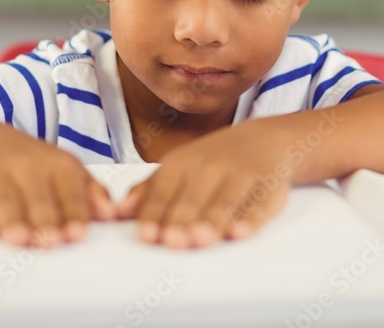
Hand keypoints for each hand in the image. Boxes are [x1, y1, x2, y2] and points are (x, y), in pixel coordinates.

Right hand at [0, 124, 113, 247]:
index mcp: (58, 163)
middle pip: (38, 196)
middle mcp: (28, 164)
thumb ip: (91, 193)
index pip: (70, 190)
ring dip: (12, 219)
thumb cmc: (34, 165)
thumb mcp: (67, 171)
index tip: (77, 234)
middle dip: (44, 219)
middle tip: (50, 241)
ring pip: (5, 198)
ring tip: (18, 239)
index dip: (74, 212)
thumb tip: (111, 214)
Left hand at [115, 120, 292, 248]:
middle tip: (173, 242)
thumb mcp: (177, 169)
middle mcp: (210, 167)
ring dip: (213, 220)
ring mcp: (240, 175)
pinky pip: (259, 204)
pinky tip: (240, 232)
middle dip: (182, 220)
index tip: (147, 236)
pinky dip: (250, 218)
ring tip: (201, 239)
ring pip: (224, 201)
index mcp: (182, 164)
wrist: (263, 140)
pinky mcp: (268, 187)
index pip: (164, 191)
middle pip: (193, 198)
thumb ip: (147, 192)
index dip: (155, 213)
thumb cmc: (211, 162)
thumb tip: (115, 212)